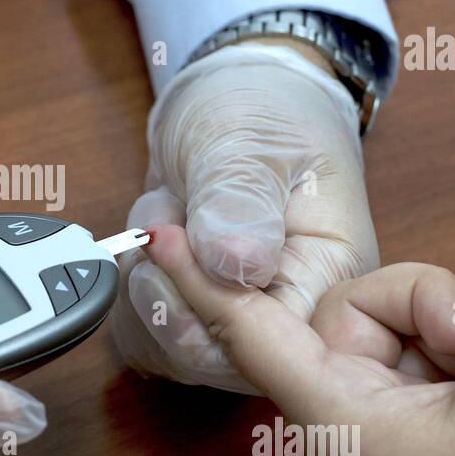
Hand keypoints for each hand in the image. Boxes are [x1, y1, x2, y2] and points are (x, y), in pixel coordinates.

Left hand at [113, 41, 377, 392]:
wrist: (238, 97)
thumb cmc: (261, 108)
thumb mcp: (248, 138)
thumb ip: (241, 199)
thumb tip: (235, 263)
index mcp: (327, 277)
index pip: (263, 341)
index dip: (199, 300)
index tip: (168, 235)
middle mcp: (290, 316)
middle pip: (207, 358)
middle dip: (163, 285)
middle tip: (163, 216)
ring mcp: (240, 322)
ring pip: (165, 349)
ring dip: (140, 280)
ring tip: (163, 214)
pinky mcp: (197, 316)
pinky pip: (144, 336)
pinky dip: (127, 288)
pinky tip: (146, 241)